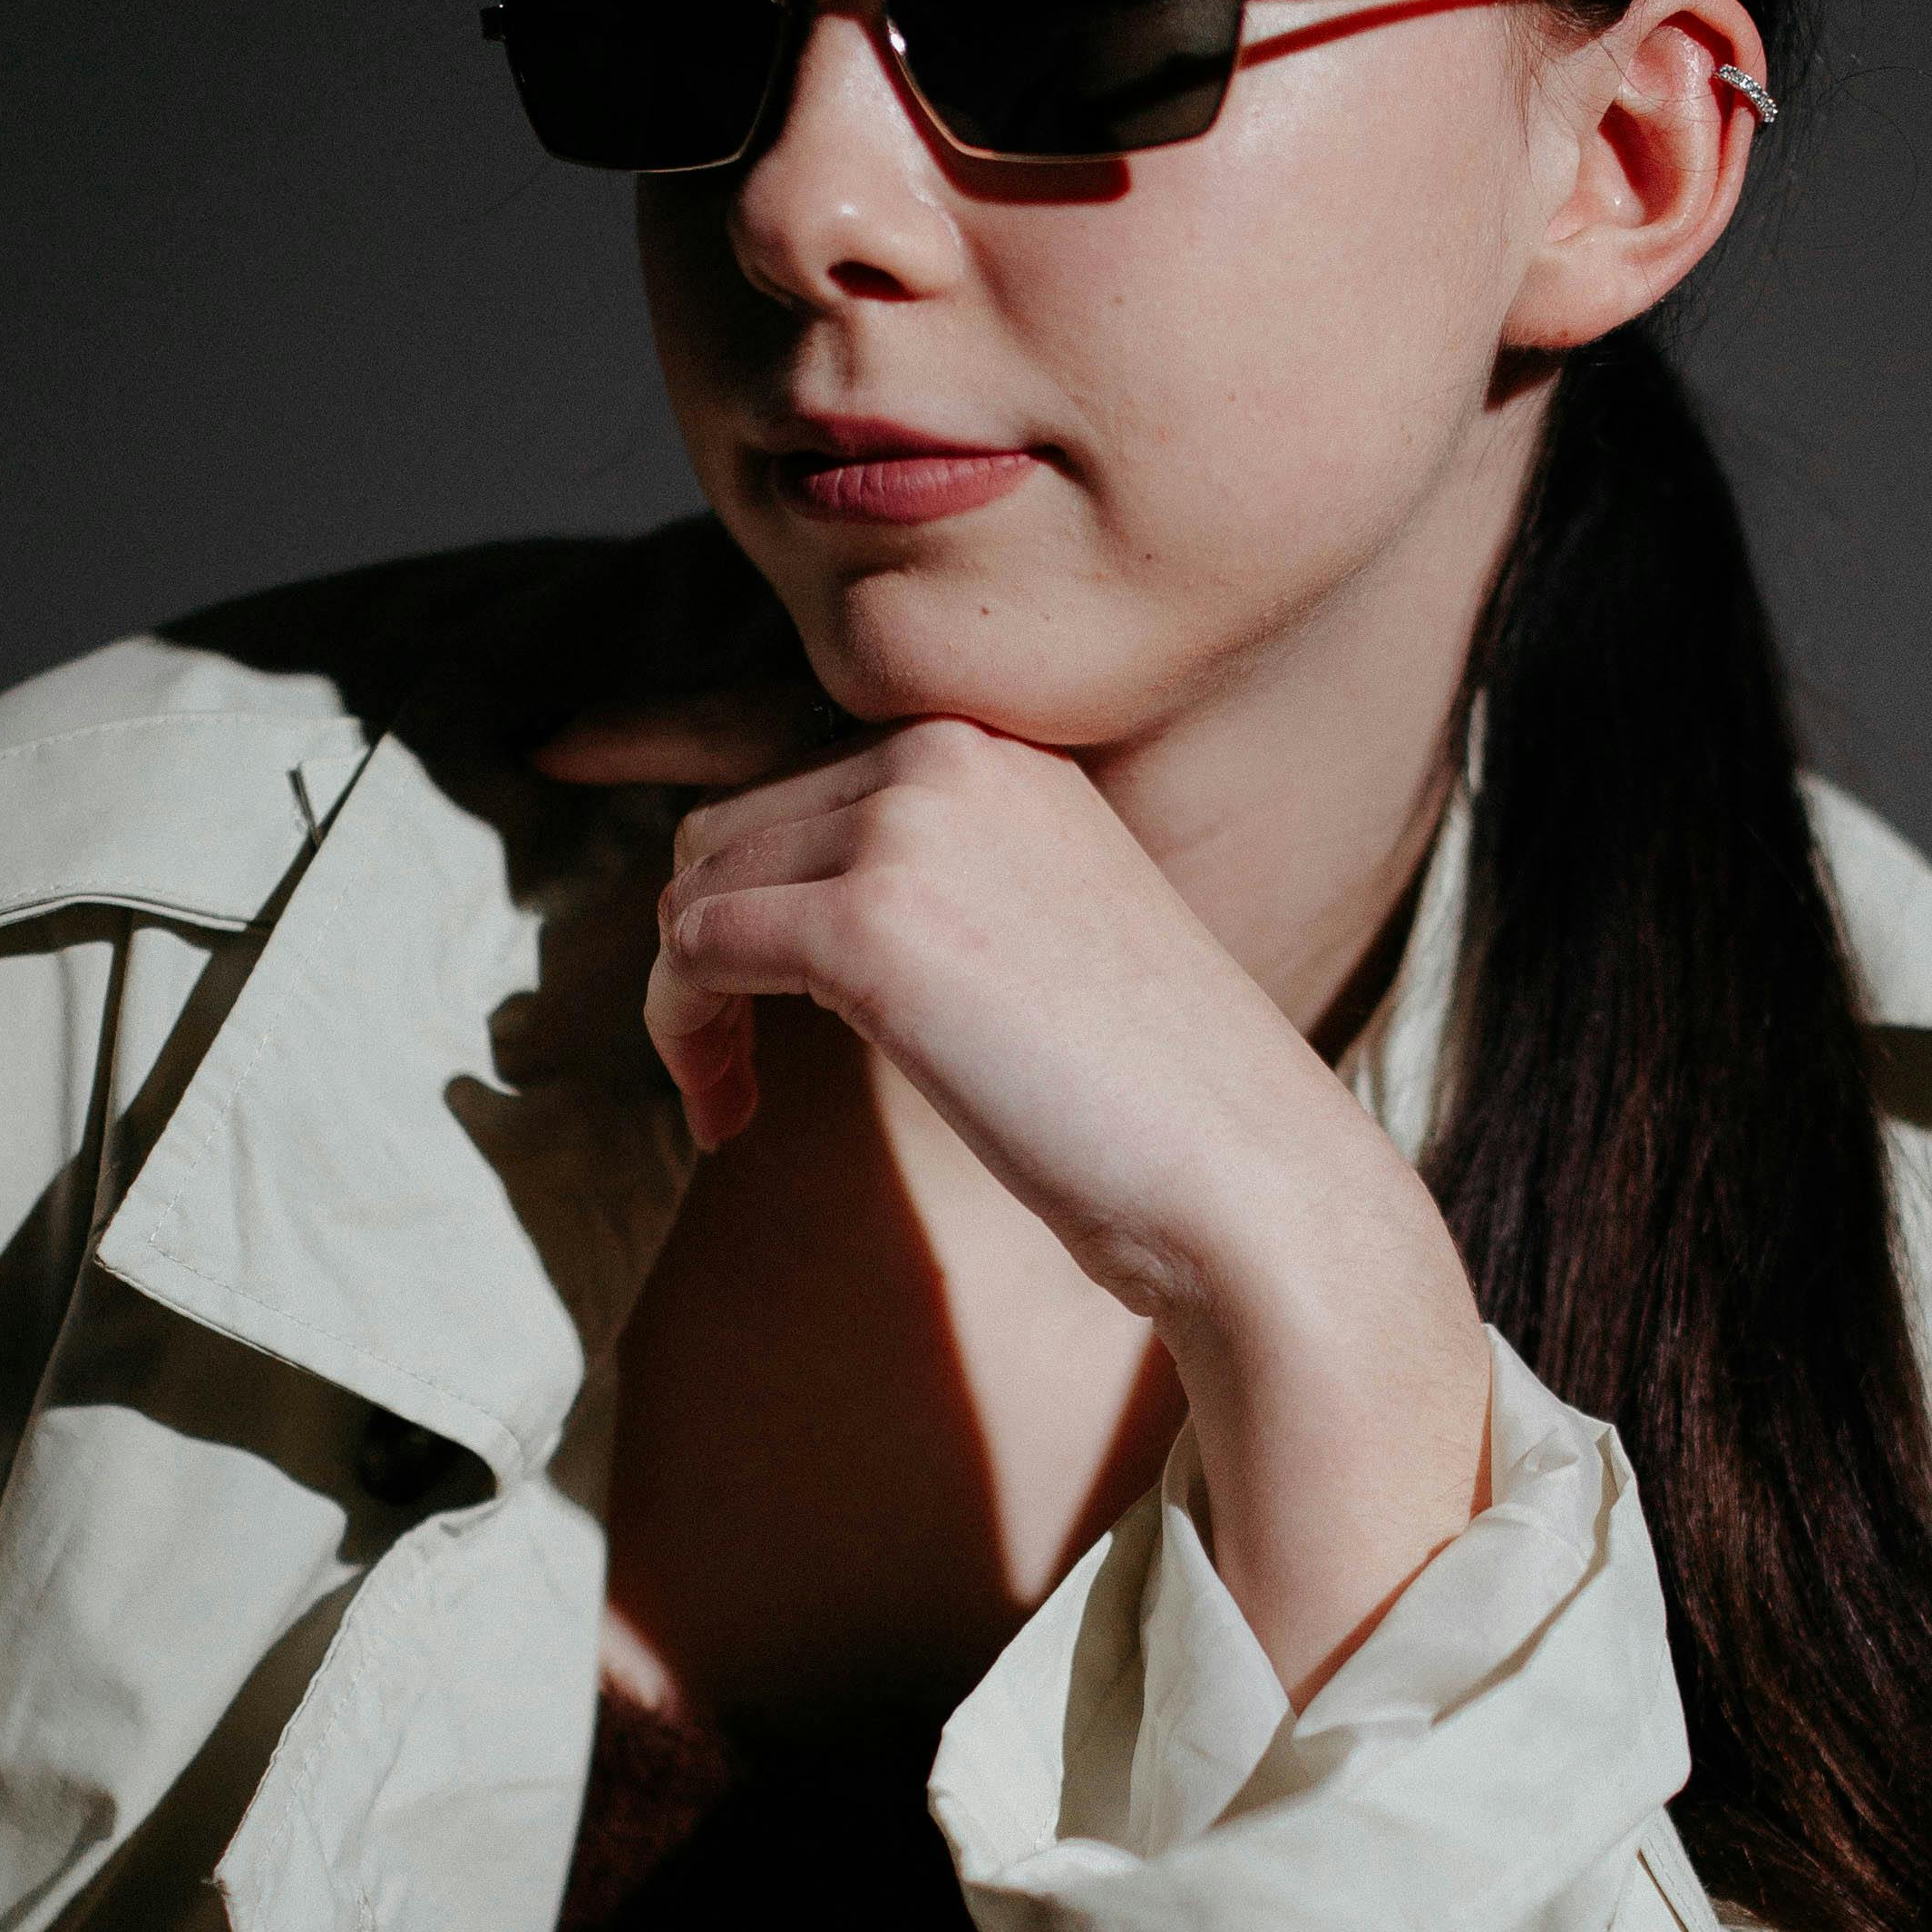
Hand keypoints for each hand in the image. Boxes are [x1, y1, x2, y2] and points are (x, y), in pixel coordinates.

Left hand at [544, 705, 1490, 1696]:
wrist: (1245, 1178)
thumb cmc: (1150, 1101)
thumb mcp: (1036, 937)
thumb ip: (927, 890)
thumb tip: (758, 909)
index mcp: (996, 753)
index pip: (793, 791)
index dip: (751, 908)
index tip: (756, 1017)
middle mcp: (948, 757)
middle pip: (726, 833)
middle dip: (705, 958)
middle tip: (731, 1077)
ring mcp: (909, 827)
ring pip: (694, 889)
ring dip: (687, 1003)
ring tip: (731, 1101)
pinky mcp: (870, 921)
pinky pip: (694, 952)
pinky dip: (686, 1037)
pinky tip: (731, 1115)